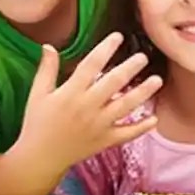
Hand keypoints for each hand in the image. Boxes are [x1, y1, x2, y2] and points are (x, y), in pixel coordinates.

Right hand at [12, 32, 162, 175]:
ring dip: (143, 93)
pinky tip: (155, 119)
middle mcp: (87, 108)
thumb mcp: (37, 94)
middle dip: (129, 68)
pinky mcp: (105, 141)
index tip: (118, 36)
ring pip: (125, 106)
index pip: (90, 66)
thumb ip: (46, 70)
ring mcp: (99, 125)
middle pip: (113, 84)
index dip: (105, 49)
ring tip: (157, 80)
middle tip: (143, 57)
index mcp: (70, 93)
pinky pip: (127, 134)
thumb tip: (49, 46)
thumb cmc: (37, 123)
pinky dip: (141, 127)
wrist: (40, 158)